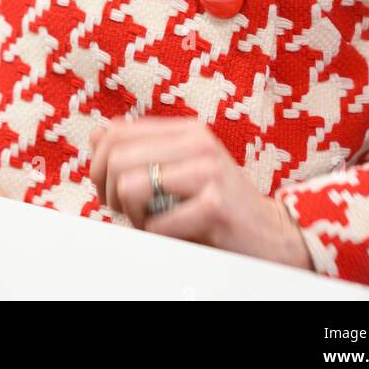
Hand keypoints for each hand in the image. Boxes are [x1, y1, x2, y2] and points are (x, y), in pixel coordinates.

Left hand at [89, 115, 312, 270]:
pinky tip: (175, 235)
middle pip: (115, 158)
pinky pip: (156, 223)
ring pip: (128, 186)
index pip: (115, 133)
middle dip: (109, 194)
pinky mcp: (215, 205)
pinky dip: (156, 236)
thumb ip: (140, 151)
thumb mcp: (179, 171)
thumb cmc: (216, 207)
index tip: (113, 192)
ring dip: (133, 216)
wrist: (272, 238)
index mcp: (186, 130)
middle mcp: (197, 142)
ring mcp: (207, 171)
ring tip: (153, 224)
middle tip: (129, 214)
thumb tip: (96, 135)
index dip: (100, 167)